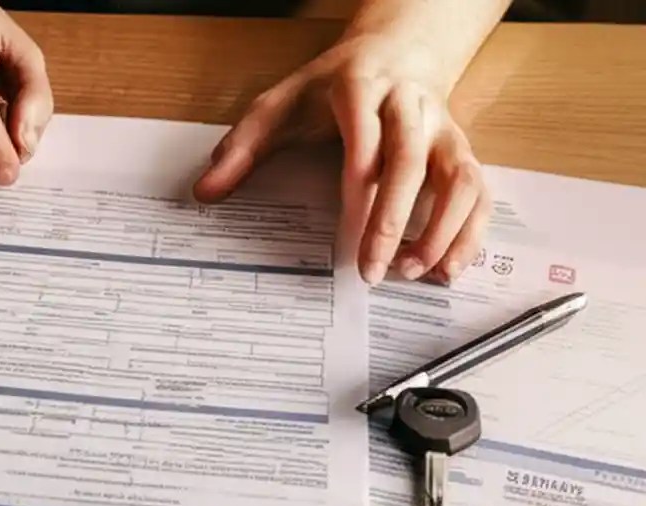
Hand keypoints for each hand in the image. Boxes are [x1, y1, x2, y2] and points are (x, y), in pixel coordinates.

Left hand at [193, 34, 489, 285]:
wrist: (393, 53)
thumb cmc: (329, 88)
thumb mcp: (277, 105)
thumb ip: (241, 148)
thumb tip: (205, 192)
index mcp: (362, 91)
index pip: (366, 141)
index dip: (360, 189)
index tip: (346, 236)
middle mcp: (411, 107)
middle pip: (411, 163)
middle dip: (394, 221)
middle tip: (374, 271)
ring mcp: (444, 130)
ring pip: (460, 177)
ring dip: (444, 230)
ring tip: (416, 273)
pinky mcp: (464, 150)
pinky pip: (480, 192)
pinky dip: (471, 232)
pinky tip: (449, 267)